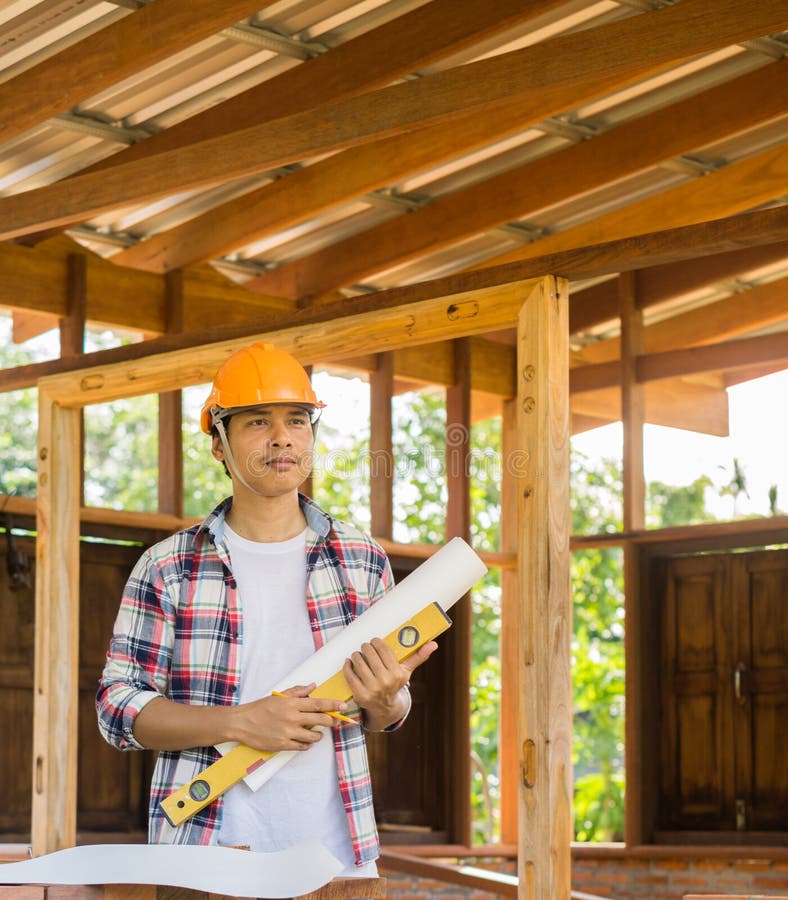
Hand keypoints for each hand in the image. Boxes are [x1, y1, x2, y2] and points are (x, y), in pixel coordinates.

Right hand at [229, 683, 348, 751]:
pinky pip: (302, 747)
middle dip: (331, 721)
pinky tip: (305, 742)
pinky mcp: (282, 745)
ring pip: (313, 737)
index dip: (333, 705)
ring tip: (316, 733)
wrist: (242, 723)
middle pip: (321, 720)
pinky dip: (306, 745)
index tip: (344, 706)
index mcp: (291, 704)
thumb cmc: (260, 708)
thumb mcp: (279, 696)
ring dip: (318, 736)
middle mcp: (292, 718)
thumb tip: (313, 686)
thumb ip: (297, 691)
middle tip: (334, 721)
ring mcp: (288, 732)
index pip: (318, 704)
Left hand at [343, 638, 437, 730]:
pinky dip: (347, 666)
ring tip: (358, 654)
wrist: (386, 707)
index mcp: (398, 674)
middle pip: (370, 654)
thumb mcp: (407, 671)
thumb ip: (419, 656)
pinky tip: (349, 662)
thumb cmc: (395, 683)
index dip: (377, 642)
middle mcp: (385, 682)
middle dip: (366, 647)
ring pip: (359, 662)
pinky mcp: (360, 695)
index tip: (374, 641)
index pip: (384, 650)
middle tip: (365, 647)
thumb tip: (434, 644)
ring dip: (356, 655)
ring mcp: (372, 689)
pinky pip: (350, 674)